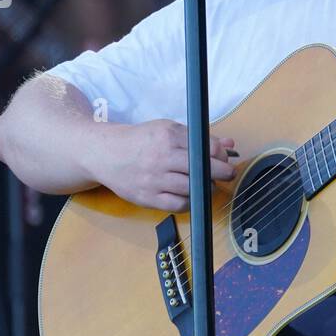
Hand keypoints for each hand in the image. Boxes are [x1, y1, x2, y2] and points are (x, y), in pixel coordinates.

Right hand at [94, 120, 236, 210]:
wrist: (105, 154)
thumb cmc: (140, 141)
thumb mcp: (167, 130)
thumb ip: (198, 137)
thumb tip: (229, 145)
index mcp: (167, 136)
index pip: (206, 146)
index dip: (221, 154)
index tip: (224, 158)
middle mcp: (161, 158)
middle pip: (203, 168)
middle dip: (222, 172)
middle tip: (226, 173)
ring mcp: (154, 179)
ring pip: (193, 188)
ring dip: (206, 187)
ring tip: (206, 183)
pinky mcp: (147, 197)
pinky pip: (178, 205)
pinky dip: (190, 202)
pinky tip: (190, 194)